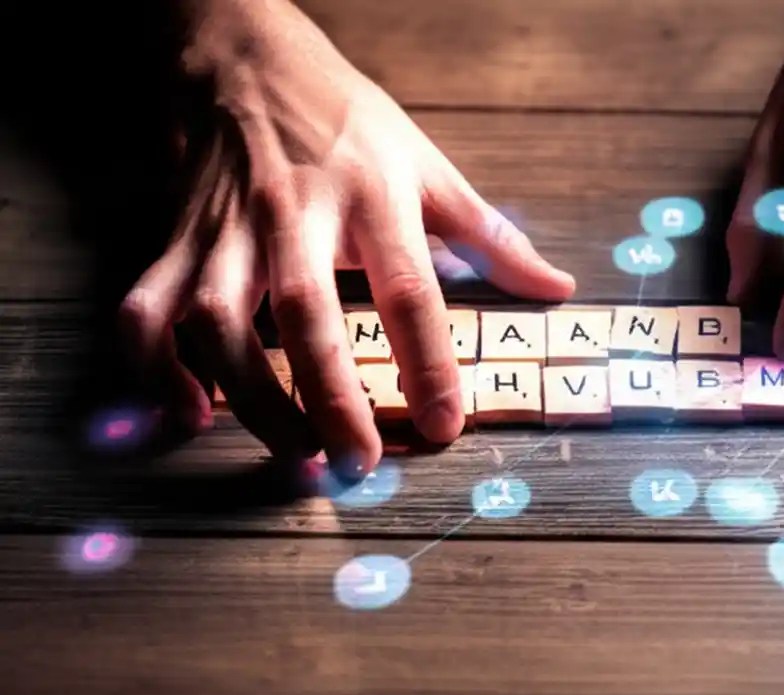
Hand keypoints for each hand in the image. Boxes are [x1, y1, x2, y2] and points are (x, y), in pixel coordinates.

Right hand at [119, 0, 573, 473]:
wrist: (249, 62)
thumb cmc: (348, 122)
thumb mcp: (429, 166)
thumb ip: (492, 236)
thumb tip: (556, 287)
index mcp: (373, 197)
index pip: (409, 289)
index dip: (429, 362)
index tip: (445, 425)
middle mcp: (295, 215)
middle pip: (307, 313)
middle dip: (330, 397)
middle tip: (358, 463)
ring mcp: (228, 229)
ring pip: (220, 322)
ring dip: (252, 399)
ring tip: (296, 457)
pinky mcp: (178, 240)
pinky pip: (147, 311)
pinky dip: (156, 368)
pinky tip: (192, 414)